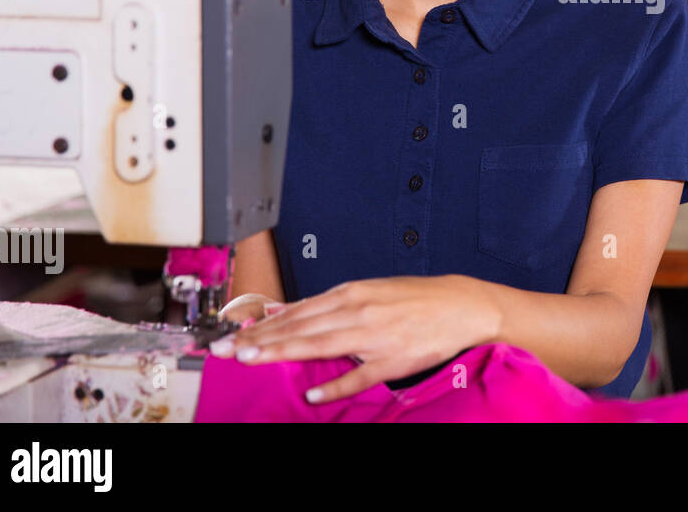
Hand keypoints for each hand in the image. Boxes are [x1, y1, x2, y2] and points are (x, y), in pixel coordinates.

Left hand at [207, 275, 500, 402]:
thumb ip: (326, 304)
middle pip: (300, 327)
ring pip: (320, 345)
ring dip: (284, 351)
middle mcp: (358, 311)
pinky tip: (315, 396)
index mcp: (352, 293)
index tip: (232, 334)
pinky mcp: (393, 359)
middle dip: (260, 338)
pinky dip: (337, 386)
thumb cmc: (414, 298)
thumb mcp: (368, 291)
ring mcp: (375, 336)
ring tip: (253, 359)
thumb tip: (285, 311)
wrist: (460, 304)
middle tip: (227, 349)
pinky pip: (360, 376)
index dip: (261, 324)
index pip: (296, 311)